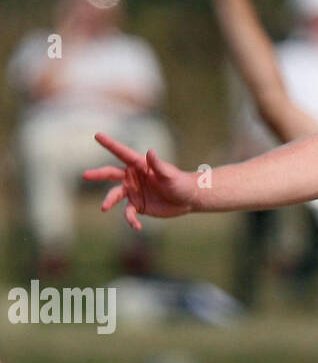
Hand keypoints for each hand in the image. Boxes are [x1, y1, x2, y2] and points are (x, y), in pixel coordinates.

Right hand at [84, 133, 198, 231]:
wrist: (187, 199)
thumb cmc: (179, 183)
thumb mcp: (169, 174)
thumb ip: (158, 165)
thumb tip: (150, 152)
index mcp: (139, 165)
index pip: (122, 153)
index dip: (110, 144)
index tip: (97, 135)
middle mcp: (132, 177)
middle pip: (111, 174)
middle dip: (98, 174)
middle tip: (85, 175)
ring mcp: (133, 191)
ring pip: (115, 195)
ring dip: (109, 200)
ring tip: (104, 207)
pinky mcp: (137, 205)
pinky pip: (128, 213)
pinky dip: (130, 220)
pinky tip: (137, 227)